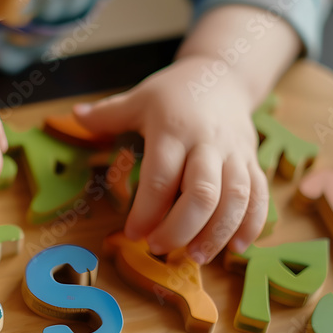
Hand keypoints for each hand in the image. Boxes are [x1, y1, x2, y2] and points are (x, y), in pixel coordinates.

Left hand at [74, 55, 268, 262]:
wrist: (223, 76)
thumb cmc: (174, 92)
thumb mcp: (139, 98)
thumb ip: (108, 114)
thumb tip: (74, 117)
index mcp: (173, 129)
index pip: (161, 176)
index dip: (147, 211)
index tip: (132, 234)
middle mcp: (207, 143)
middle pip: (202, 192)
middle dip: (181, 228)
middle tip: (159, 248)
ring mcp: (234, 153)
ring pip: (235, 198)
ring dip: (218, 233)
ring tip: (197, 257)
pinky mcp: (253, 161)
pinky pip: (259, 196)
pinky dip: (252, 224)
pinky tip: (236, 248)